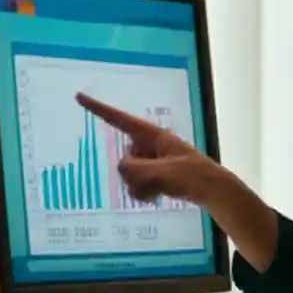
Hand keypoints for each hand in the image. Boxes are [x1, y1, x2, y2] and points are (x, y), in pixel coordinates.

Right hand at [76, 93, 221, 207]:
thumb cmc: (190, 175)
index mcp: (152, 134)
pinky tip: (158, 196)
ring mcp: (151, 159)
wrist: (212, 190)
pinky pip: (136, 185)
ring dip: (139, 186)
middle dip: (133, 175)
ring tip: (160, 189)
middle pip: (123, 159)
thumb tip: (123, 168)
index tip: (79, 96)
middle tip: (156, 180)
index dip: (98, 108)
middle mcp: (149, 144)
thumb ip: (133, 168)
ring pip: (128, 175)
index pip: (119, 119)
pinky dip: (144, 193)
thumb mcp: (159, 171)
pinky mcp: (154, 174)